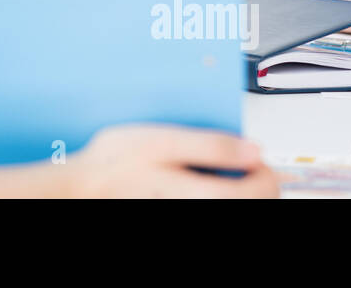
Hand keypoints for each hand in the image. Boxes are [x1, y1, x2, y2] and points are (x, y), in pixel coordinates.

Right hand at [66, 125, 278, 197]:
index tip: (255, 156)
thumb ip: (211, 146)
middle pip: (254, 202)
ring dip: (238, 190)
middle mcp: (198, 210)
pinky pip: (211, 204)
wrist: (83, 187)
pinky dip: (218, 195)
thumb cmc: (115, 163)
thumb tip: (254, 149)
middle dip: (257, 182)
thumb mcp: (162, 141)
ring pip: (234, 205)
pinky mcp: (175, 208)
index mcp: (202, 195)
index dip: (266, 169)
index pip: (262, 190)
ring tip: (223, 174)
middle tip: (244, 164)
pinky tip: (203, 186)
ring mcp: (187, 210)